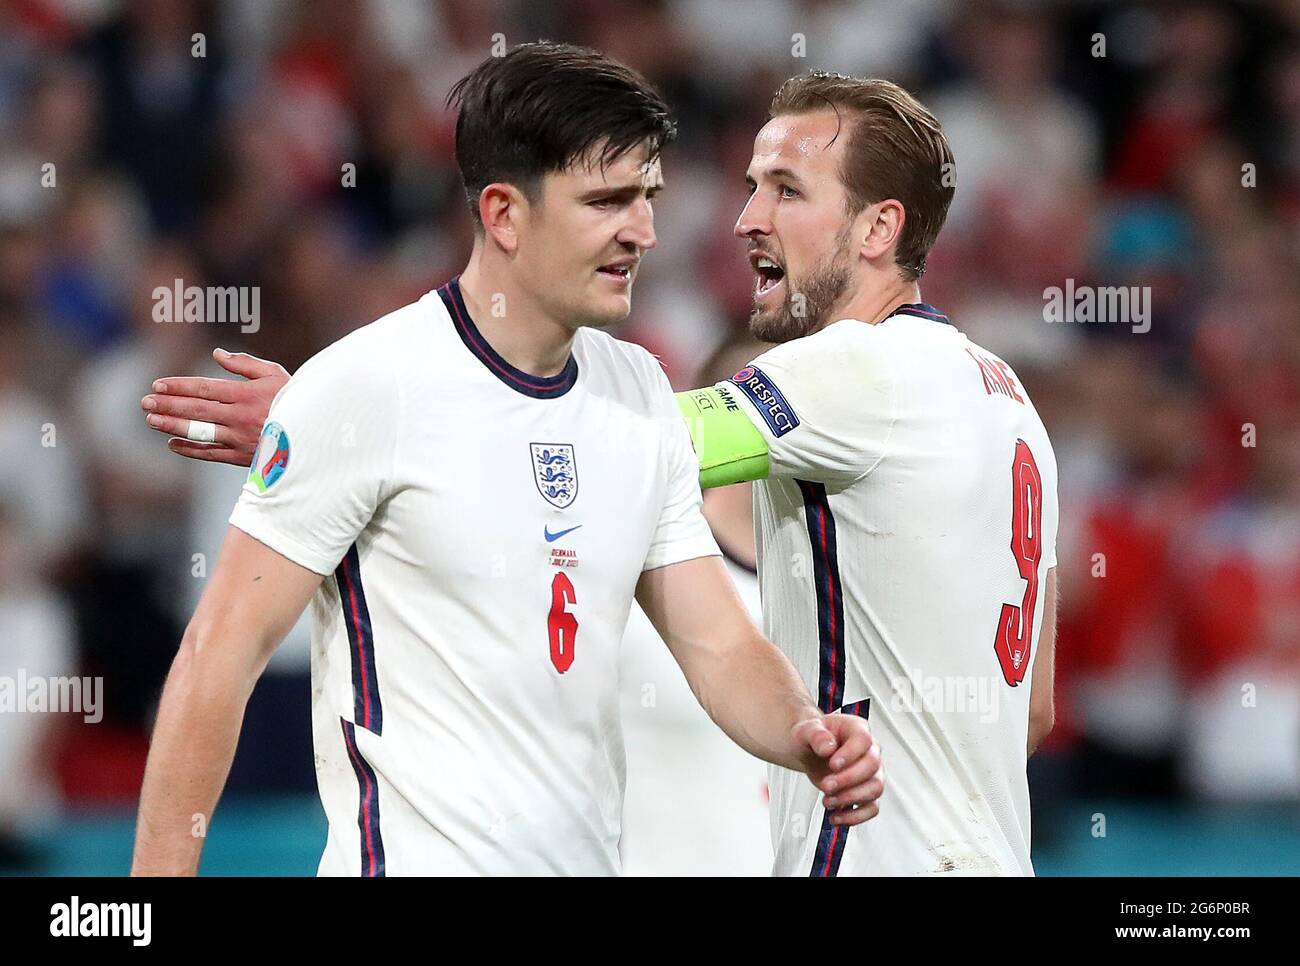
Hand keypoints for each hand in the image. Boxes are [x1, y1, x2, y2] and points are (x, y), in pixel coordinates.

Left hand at [141, 348, 289, 465]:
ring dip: (173, 426)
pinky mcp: (242, 456)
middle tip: (145, 402)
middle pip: (196, 410)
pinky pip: (211, 454)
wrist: (313, 434)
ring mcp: (239, 438)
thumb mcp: (274, 374)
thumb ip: (245, 364)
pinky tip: (173, 444)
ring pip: (199, 432)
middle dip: (168, 405)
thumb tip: (216, 354)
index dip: (178, 386)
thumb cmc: (294, 399)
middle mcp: (239, 416)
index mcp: (246, 394)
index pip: (204, 388)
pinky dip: (190, 449)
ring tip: (152, 421)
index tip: (157, 385)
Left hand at [791, 714, 883, 826]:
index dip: (850, 754)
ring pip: (875, 788)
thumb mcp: (806, 730)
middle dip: (848, 780)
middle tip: (826, 785)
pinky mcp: (866, 792)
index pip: (864, 741)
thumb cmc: (811, 736)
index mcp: (857, 729)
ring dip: (851, 798)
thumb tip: (827, 748)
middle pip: (872, 766)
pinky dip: (855, 816)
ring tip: (827, 801)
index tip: (832, 764)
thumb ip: (816, 735)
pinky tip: (835, 816)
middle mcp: (870, 750)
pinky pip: (872, 808)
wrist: (809, 750)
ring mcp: (871, 773)